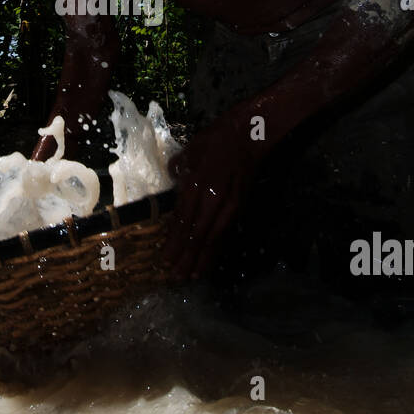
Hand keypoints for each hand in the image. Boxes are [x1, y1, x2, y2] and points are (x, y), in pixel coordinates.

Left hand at [162, 112, 262, 282]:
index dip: (174, 241)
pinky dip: (215, 249)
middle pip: (197, 235)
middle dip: (186, 257)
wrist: (248, 136)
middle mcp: (213, 199)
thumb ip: (178, 168)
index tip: (165, 259)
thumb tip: (171, 178)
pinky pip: (223, 233)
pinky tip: (208, 260)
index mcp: (198, 185)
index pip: (183, 220)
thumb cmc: (215, 140)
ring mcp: (228, 205)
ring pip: (212, 238)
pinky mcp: (238, 207)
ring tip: (191, 277)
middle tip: (175, 277)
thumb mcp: (190, 150)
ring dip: (201, 259)